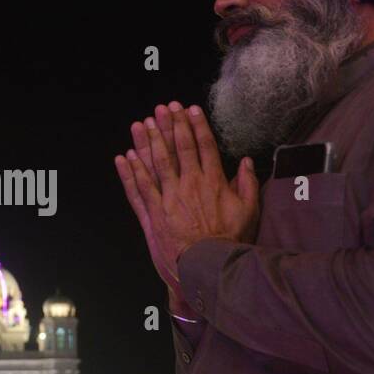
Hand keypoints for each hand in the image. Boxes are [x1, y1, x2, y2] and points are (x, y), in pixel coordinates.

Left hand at [115, 101, 258, 285]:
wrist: (207, 265)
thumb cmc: (230, 241)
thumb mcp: (249, 211)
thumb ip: (248, 184)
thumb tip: (246, 162)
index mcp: (213, 181)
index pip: (204, 145)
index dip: (196, 125)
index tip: (190, 108)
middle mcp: (189, 184)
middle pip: (179, 148)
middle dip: (170, 125)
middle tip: (163, 107)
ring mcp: (169, 198)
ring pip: (156, 163)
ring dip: (148, 141)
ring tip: (141, 124)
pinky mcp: (153, 213)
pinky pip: (139, 189)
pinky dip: (131, 172)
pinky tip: (124, 156)